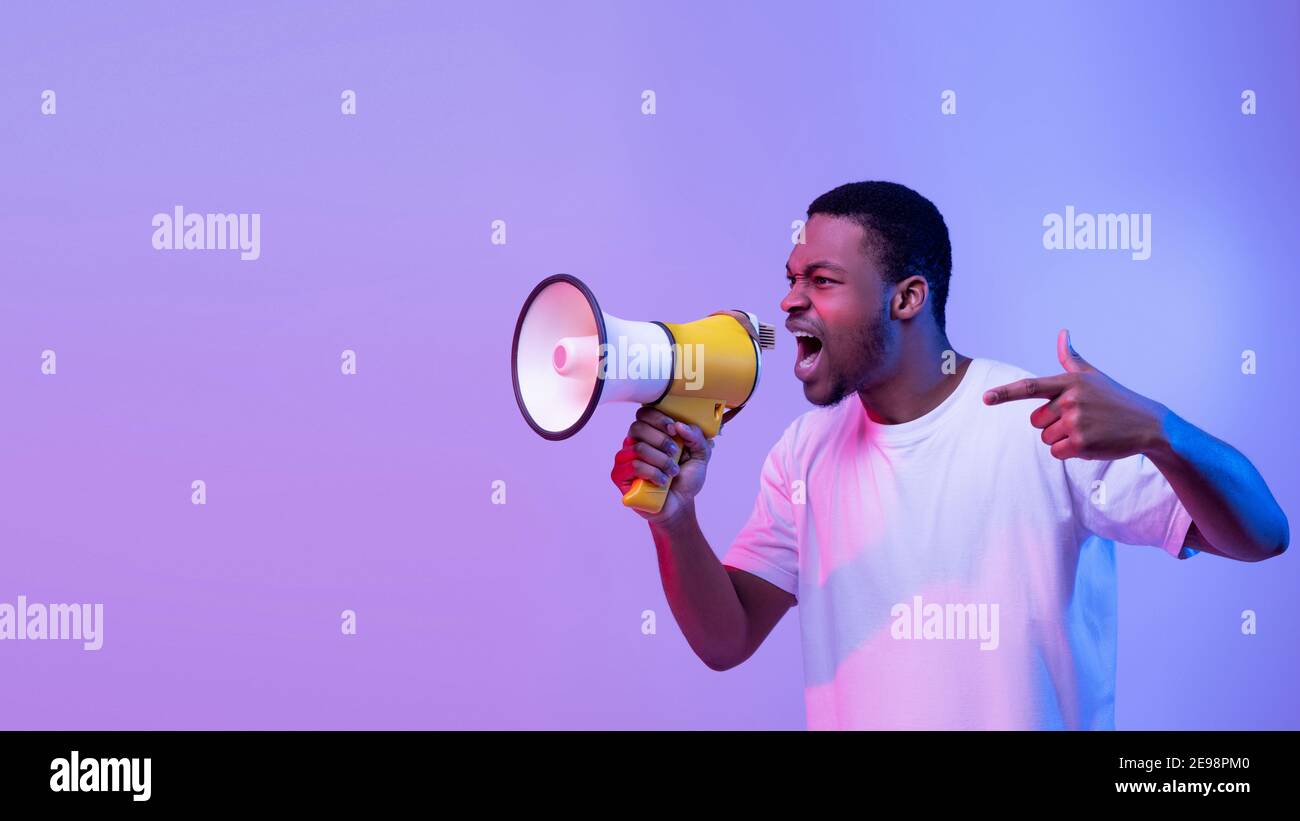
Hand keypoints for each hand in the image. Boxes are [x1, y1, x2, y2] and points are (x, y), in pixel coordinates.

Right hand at [610, 406, 713, 523]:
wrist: (680, 505)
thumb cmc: (686, 479)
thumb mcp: (701, 455)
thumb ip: (696, 436)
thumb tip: (680, 425)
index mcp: (650, 433)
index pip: (644, 413)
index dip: (658, 419)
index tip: (674, 430)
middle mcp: (634, 443)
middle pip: (638, 427)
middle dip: (662, 441)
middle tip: (676, 454)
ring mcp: (624, 459)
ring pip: (638, 448)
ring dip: (661, 460)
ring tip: (672, 472)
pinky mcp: (620, 476)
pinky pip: (633, 465)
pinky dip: (652, 473)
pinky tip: (662, 481)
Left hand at [981, 329, 1168, 460]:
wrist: (1149, 424)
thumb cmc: (1116, 399)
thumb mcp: (1093, 376)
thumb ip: (1070, 358)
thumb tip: (1062, 333)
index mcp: (1070, 382)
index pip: (1030, 388)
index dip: (1005, 393)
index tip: (985, 398)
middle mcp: (1071, 400)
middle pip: (1035, 421)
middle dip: (1051, 424)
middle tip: (1080, 419)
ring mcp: (1076, 422)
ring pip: (1045, 438)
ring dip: (1062, 439)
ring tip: (1088, 430)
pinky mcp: (1082, 444)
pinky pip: (1056, 452)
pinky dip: (1069, 452)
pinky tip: (1091, 442)